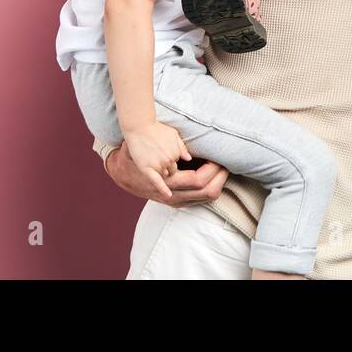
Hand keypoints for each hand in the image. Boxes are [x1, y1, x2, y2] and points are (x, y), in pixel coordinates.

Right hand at [105, 144, 229, 206]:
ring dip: (219, 184)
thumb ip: (169, 151)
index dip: (213, 170)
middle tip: (227, 163)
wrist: (123, 173)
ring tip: (225, 169)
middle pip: (207, 191)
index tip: (219, 157)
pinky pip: (199, 201)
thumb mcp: (150, 150)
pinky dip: (210, 192)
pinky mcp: (176, 202)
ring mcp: (175, 201)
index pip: (198, 180)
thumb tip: (188, 155)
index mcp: (168, 181)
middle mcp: (174, 195)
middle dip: (220, 177)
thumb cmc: (140, 155)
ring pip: (206, 199)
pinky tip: (217, 182)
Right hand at [121, 121, 193, 199]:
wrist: (138, 127)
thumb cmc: (156, 130)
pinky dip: (163, 188)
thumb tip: (189, 158)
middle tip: (165, 160)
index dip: (178, 162)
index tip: (176, 159)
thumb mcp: (173, 135)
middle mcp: (168, 161)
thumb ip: (182, 147)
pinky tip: (168, 195)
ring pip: (166, 175)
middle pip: (174, 171)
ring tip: (157, 162)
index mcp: (176, 153)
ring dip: (164, 172)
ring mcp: (158, 165)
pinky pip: (156, 181)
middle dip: (173, 168)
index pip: (183, 165)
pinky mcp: (146, 168)